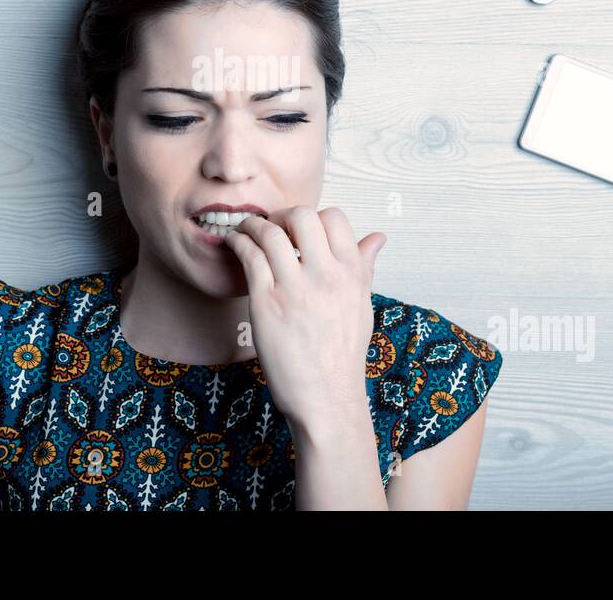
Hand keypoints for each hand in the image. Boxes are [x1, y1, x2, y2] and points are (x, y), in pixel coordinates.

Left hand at [223, 206, 386, 437]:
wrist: (326, 398)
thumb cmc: (342, 354)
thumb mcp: (362, 305)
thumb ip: (364, 266)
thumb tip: (378, 237)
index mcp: (352, 273)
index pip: (334, 217)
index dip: (313, 216)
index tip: (298, 228)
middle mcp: (327, 275)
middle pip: (301, 216)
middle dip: (281, 215)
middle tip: (271, 226)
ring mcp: (296, 288)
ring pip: (270, 232)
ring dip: (252, 225)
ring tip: (245, 231)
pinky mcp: (267, 303)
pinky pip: (250, 257)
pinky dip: (238, 243)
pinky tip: (235, 246)